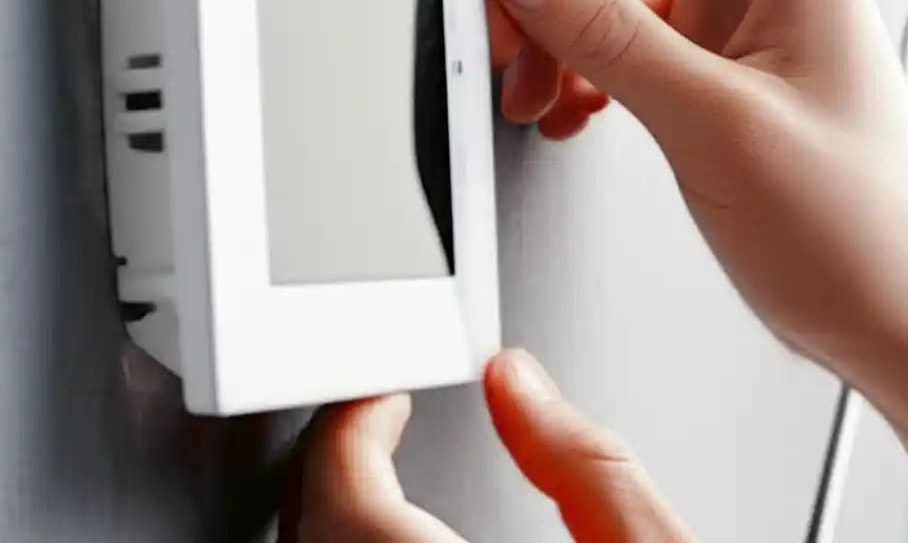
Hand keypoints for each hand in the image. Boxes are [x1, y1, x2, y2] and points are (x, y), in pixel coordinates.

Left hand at [281, 350, 692, 541]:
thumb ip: (590, 465)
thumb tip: (516, 380)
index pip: (351, 506)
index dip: (350, 433)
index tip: (377, 396)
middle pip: (316, 542)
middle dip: (328, 467)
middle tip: (367, 418)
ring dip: (328, 516)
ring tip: (366, 470)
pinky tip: (385, 534)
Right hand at [485, 0, 907, 368]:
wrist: (892, 308)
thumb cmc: (857, 223)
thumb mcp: (716, 123)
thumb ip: (610, 35)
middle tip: (500, 27)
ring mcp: (738, 8)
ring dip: (554, 26)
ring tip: (531, 87)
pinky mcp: (716, 57)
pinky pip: (622, 28)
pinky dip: (581, 63)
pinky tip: (566, 106)